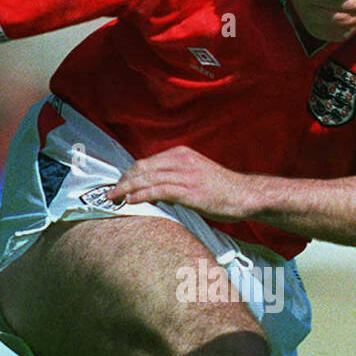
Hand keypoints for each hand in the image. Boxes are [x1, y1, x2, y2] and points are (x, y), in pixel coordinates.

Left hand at [108, 146, 255, 222]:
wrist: (245, 195)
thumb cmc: (223, 190)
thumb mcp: (197, 175)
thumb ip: (175, 179)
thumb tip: (155, 192)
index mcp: (181, 154)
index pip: (146, 162)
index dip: (128, 174)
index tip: (118, 186)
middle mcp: (180, 160)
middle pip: (141, 168)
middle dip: (123, 181)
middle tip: (109, 194)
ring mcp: (184, 174)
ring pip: (146, 178)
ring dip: (126, 189)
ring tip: (113, 199)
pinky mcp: (188, 190)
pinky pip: (158, 191)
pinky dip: (141, 195)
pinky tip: (130, 201)